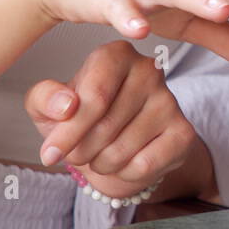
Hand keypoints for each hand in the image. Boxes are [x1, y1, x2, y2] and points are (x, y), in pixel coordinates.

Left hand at [24, 41, 212, 199]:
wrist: (117, 139)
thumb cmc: (81, 117)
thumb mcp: (49, 106)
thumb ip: (45, 99)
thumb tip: (66, 105)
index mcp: (115, 55)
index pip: (94, 97)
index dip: (68, 133)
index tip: (49, 154)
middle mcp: (149, 71)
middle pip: (105, 126)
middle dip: (80, 151)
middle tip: (76, 154)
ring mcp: (170, 101)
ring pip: (121, 151)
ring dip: (101, 164)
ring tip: (100, 156)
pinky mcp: (184, 132)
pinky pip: (144, 165)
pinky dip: (125, 173)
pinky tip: (124, 163)